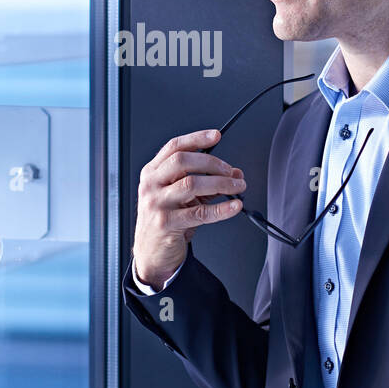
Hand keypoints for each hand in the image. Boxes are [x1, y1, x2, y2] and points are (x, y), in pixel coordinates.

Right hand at [131, 129, 245, 288]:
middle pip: (182, 162)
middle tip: (230, 171)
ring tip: (237, 187)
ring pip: (191, 184)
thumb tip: (235, 174)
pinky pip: (199, 213)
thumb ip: (207, 182)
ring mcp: (156, 204)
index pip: (174, 147)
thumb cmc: (167, 219)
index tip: (216, 136)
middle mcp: (151, 185)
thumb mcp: (183, 197)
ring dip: (220, 184)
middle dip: (212, 163)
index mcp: (152, 173)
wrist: (152, 251)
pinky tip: (234, 206)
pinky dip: (221, 209)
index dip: (196, 138)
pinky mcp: (165, 223)